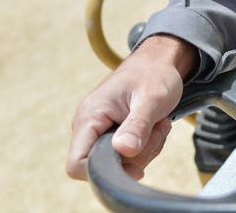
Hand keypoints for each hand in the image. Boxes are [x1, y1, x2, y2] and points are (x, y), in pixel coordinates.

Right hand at [66, 34, 198, 180]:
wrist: (159, 62)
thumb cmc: (154, 74)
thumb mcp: (151, 98)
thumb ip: (137, 125)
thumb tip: (123, 151)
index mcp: (89, 115)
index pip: (76, 164)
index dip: (101, 173)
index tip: (134, 164)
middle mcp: (88, 125)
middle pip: (102, 167)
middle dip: (134, 157)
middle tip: (156, 130)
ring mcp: (99, 131)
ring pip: (118, 164)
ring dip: (145, 151)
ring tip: (157, 124)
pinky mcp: (111, 135)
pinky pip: (126, 157)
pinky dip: (144, 148)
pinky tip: (154, 128)